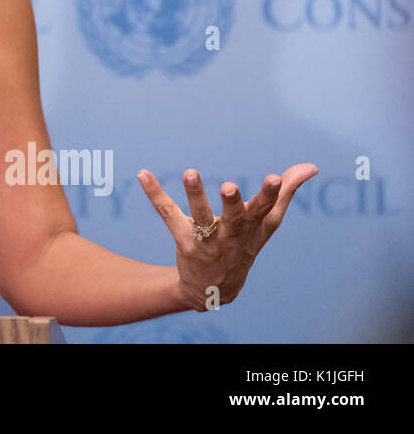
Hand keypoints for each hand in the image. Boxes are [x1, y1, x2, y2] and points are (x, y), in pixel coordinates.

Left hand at [137, 163, 317, 310]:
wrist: (215, 288)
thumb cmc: (245, 245)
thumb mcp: (267, 223)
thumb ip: (285, 192)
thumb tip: (311, 166)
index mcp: (255, 227)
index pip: (266, 210)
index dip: (271, 194)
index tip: (276, 177)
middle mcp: (232, 235)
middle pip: (235, 219)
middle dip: (234, 204)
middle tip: (229, 187)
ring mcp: (208, 240)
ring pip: (201, 217)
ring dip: (196, 195)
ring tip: (190, 172)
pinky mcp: (184, 240)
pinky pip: (168, 214)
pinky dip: (155, 194)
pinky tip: (143, 174)